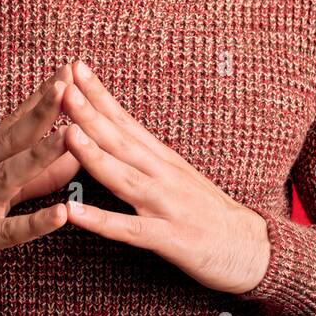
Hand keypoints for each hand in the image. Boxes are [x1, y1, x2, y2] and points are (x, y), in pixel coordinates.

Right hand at [0, 64, 81, 292]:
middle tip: (69, 85)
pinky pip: (7, 231)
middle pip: (13, 136)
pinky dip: (35, 223)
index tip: (69, 69)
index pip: (17, 118)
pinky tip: (61, 215)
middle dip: (42, 110)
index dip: (42, 95)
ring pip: (10, 174)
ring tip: (70, 138)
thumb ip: (38, 176)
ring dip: (40, 155)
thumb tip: (77, 156)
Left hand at [58, 60, 272, 294]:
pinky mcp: (170, 238)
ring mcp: (166, 205)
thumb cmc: (208, 212)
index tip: (74, 67)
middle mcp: (163, 174)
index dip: (99, 94)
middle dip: (90, 112)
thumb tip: (112, 131)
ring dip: (94, 155)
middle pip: (120, 140)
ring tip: (67, 133)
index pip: (125, 120)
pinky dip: (101, 221)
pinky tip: (73, 212)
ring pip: (124, 177)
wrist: (252, 248)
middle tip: (63, 84)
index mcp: (161, 158)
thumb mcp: (176, 174)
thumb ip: (144, 155)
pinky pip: (129, 230)